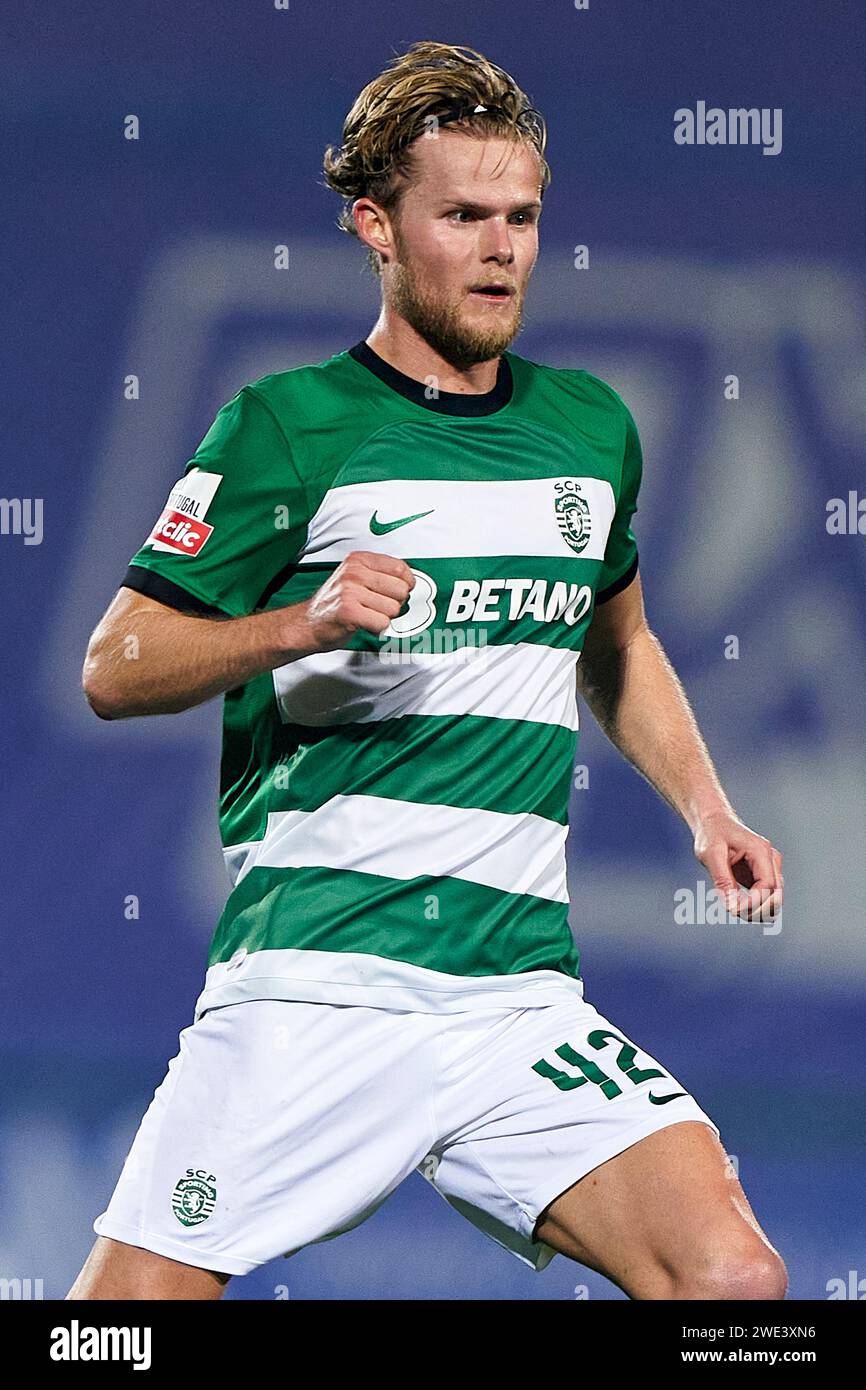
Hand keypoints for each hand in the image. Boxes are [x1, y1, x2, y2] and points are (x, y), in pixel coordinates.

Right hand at [300, 550, 414, 651]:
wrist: (307, 623)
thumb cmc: (335, 602)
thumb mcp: (355, 577)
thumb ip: (380, 575)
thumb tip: (410, 582)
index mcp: (358, 560)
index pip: (400, 568)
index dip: (406, 584)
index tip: (399, 591)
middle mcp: (354, 572)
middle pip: (400, 590)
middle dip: (394, 603)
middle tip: (377, 607)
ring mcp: (350, 591)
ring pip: (393, 609)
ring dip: (383, 617)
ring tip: (367, 615)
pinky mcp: (349, 612)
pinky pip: (382, 623)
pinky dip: (377, 629)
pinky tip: (364, 624)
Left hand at [693, 811, 783, 921]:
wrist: (713, 822)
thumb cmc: (711, 834)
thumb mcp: (711, 855)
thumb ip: (722, 880)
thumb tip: (732, 907)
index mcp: (760, 851)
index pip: (768, 885)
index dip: (754, 902)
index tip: (734, 909)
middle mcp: (770, 859)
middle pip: (776, 895)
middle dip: (758, 910)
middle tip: (733, 911)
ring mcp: (769, 867)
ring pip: (774, 899)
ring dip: (758, 911)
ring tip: (734, 909)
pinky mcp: (762, 875)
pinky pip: (766, 897)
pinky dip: (755, 906)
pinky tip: (738, 905)